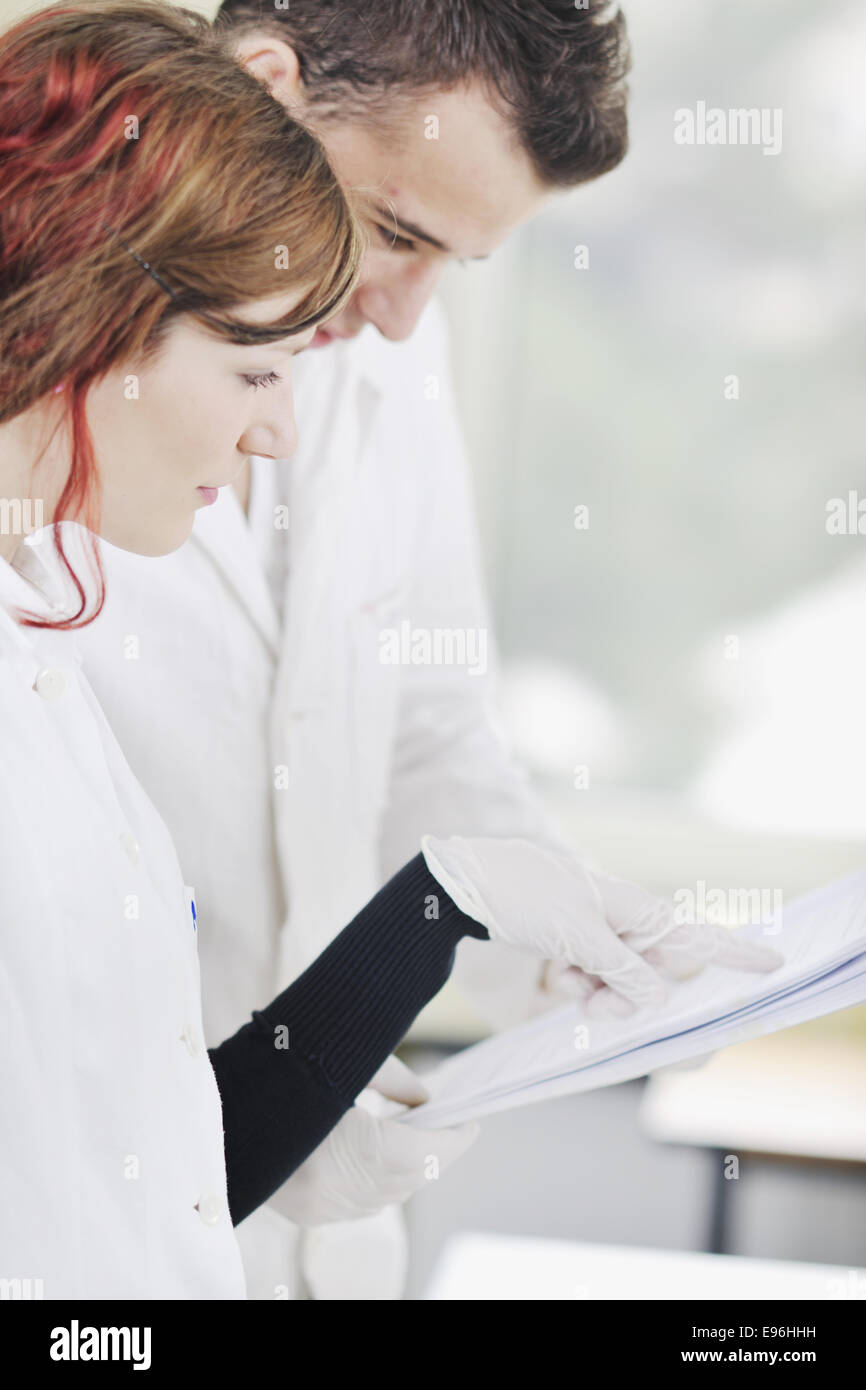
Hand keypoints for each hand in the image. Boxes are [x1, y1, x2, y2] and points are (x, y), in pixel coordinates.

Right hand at [269, 1056, 478, 1225]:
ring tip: (420, 1137)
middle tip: (452, 1127)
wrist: (217, 1106)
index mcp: (355, 1150)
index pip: (427, 1153)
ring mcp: (322, 1207)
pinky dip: (379, 1184)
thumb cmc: (284, 1070)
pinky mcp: (306, 1212)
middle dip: (436, 1155)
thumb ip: (394, 1080)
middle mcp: (341, 1189)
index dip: (455, 1140)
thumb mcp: (345, 1061)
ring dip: (409, 1172)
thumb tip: (425, 1100)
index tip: (473, 1123)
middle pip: (411, 1179)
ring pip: (387, 1198)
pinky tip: (381, 1158)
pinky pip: (359, 1205)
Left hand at [422, 836, 782, 1018]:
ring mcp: (603, 937)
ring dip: (600, 996)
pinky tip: (559, 975)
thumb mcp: (579, 937)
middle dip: (631, 998)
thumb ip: (623, 972)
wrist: (470, 886)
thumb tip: (657, 997)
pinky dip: (583, 988)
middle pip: (656, 978)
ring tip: (568, 980)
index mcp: (637, 911)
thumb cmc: (528, 896)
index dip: (735, 954)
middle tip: (593, 998)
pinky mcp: (579, 948)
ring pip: (625, 988)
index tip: (776, 963)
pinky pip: (598, 983)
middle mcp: (627, 924)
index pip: (697, 937)